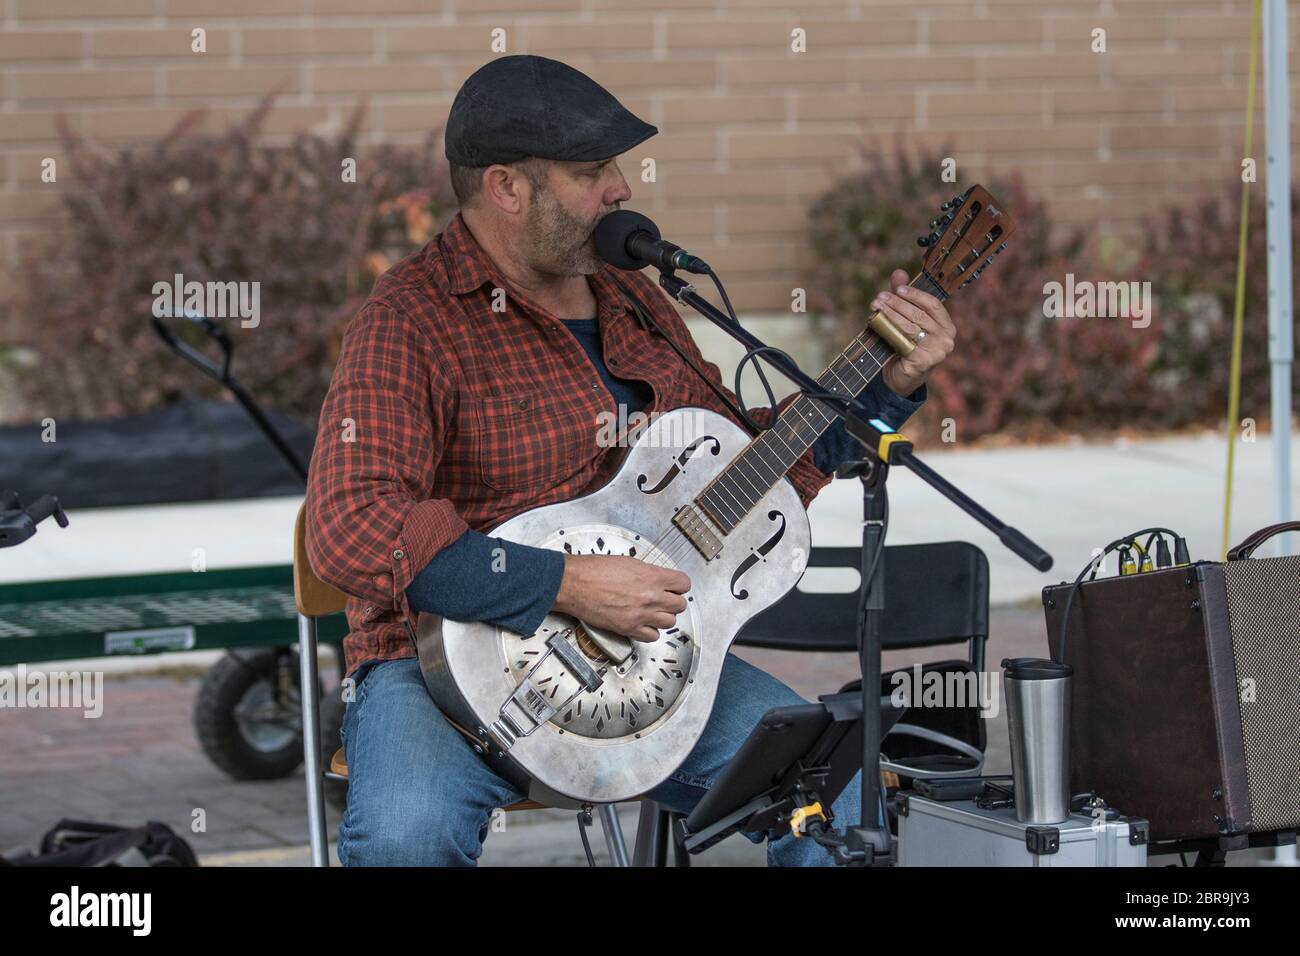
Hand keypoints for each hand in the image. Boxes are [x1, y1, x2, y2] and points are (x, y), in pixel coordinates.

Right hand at [553, 554, 690, 642]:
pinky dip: (650, 631)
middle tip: (663, 599)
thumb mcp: (628, 562)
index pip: (684, 584)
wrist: (573, 584)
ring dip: (663, 617)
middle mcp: (650, 597)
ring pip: (670, 622)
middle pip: (680, 605)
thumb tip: (657, 579)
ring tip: (653, 611)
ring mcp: (641, 615)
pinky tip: (643, 623)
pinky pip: (653, 636)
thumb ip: (648, 573)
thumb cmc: (593, 570)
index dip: (679, 585)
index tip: (674, 586)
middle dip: (673, 601)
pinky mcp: (629, 629)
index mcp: (651, 576)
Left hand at [870, 268, 956, 396]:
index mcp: (947, 326)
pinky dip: (889, 331)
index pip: (933, 305)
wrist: (901, 378)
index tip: (898, 288)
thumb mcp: (905, 321)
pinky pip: (903, 341)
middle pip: (919, 315)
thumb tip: (898, 273)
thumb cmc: (905, 348)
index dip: (916, 295)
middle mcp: (946, 339)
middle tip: (879, 297)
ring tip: (875, 306)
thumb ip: (904, 298)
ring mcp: (937, 351)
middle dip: (897, 304)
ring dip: (890, 314)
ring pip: (910, 327)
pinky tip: (877, 324)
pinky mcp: (924, 361)